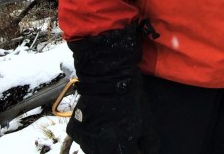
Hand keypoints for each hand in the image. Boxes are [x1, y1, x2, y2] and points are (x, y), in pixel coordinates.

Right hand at [67, 25, 160, 153]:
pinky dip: (91, 138)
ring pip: (95, 152)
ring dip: (104, 146)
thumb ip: (149, 141)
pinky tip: (99, 125)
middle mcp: (98, 146)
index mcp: (118, 144)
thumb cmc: (131, 97)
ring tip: (111, 129)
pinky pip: (84, 142)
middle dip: (118, 149)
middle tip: (122, 136)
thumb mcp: (147, 119)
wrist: (107, 77)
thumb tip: (148, 153)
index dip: (133, 151)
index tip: (135, 146)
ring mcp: (84, 139)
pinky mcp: (74, 130)